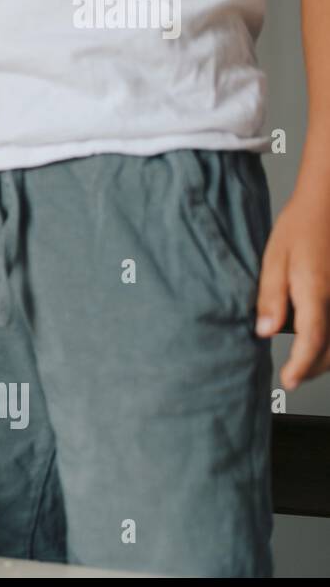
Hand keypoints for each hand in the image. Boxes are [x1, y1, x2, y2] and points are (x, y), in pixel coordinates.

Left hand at [256, 189, 329, 388]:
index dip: (300, 366)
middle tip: (292, 375)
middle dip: (313, 368)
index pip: (312, 341)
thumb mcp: (273, 259)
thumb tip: (263, 332)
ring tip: (303, 363)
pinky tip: (318, 339)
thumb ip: (270, 298)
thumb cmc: (300, 226)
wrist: (327, 204)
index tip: (288, 382)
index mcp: (316, 292)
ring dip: (326, 356)